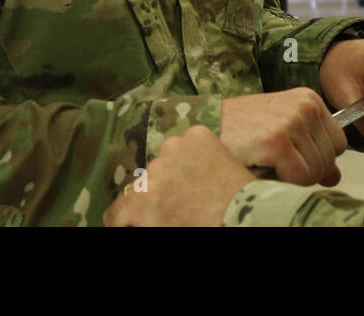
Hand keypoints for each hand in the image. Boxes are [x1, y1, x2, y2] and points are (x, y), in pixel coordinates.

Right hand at [104, 126, 253, 226]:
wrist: (247, 217)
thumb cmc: (205, 229)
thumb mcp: (163, 227)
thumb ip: (144, 220)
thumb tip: (138, 218)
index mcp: (140, 200)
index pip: (116, 212)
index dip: (124, 220)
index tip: (132, 222)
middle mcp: (152, 168)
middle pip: (144, 183)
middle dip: (156, 194)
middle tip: (177, 204)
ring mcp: (175, 147)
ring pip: (166, 159)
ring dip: (174, 170)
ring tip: (195, 185)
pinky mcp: (198, 134)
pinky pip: (189, 142)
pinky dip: (195, 153)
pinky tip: (207, 168)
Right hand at [218, 88, 346, 185]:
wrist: (201, 128)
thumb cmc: (238, 131)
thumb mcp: (280, 132)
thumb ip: (310, 150)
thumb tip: (335, 176)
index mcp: (308, 99)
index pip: (338, 145)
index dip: (317, 159)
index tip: (289, 156)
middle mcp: (305, 105)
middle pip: (329, 160)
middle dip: (305, 170)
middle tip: (272, 159)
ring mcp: (293, 121)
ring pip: (316, 172)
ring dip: (291, 177)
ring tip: (264, 159)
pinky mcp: (278, 140)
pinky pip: (300, 178)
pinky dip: (281, 181)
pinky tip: (260, 165)